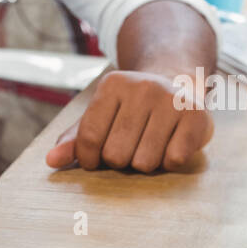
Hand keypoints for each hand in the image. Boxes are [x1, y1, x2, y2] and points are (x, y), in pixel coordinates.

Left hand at [44, 70, 212, 172]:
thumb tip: (50, 161)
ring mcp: (171, 99)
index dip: (88, 159)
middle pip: (116, 154)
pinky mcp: (196, 116)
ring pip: (145, 162)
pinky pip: (174, 160)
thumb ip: (76, 138)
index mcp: (112, 84)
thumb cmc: (131, 108)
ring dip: (145, 163)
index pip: (89, 138)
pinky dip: (169, 161)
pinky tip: (171, 142)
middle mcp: (142, 87)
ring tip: (150, 143)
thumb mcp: (102, 116)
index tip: (95, 159)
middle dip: (119, 161)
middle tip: (129, 145)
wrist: (178, 84)